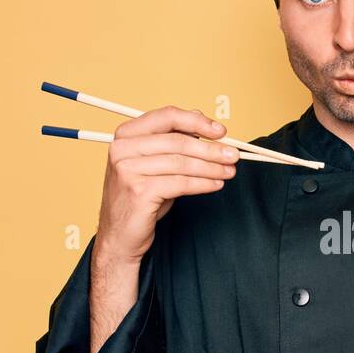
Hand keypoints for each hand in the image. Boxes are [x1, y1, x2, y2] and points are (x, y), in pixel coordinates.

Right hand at [95, 106, 239, 264]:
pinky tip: (216, 184)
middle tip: (233, 155)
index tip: (220, 131)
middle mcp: (122, 149)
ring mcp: (128, 170)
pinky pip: (181, 183)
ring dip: (211, 167)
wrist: (120, 235)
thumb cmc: (141, 197)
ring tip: (229, 171)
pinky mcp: (138, 192)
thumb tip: (203, 123)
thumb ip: (173, 143)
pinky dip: (203, 183)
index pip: (166, 116)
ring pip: (181, 163)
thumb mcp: (155, 164)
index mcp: (126, 135)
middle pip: (178, 141)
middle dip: (211, 149)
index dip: (197, 121)